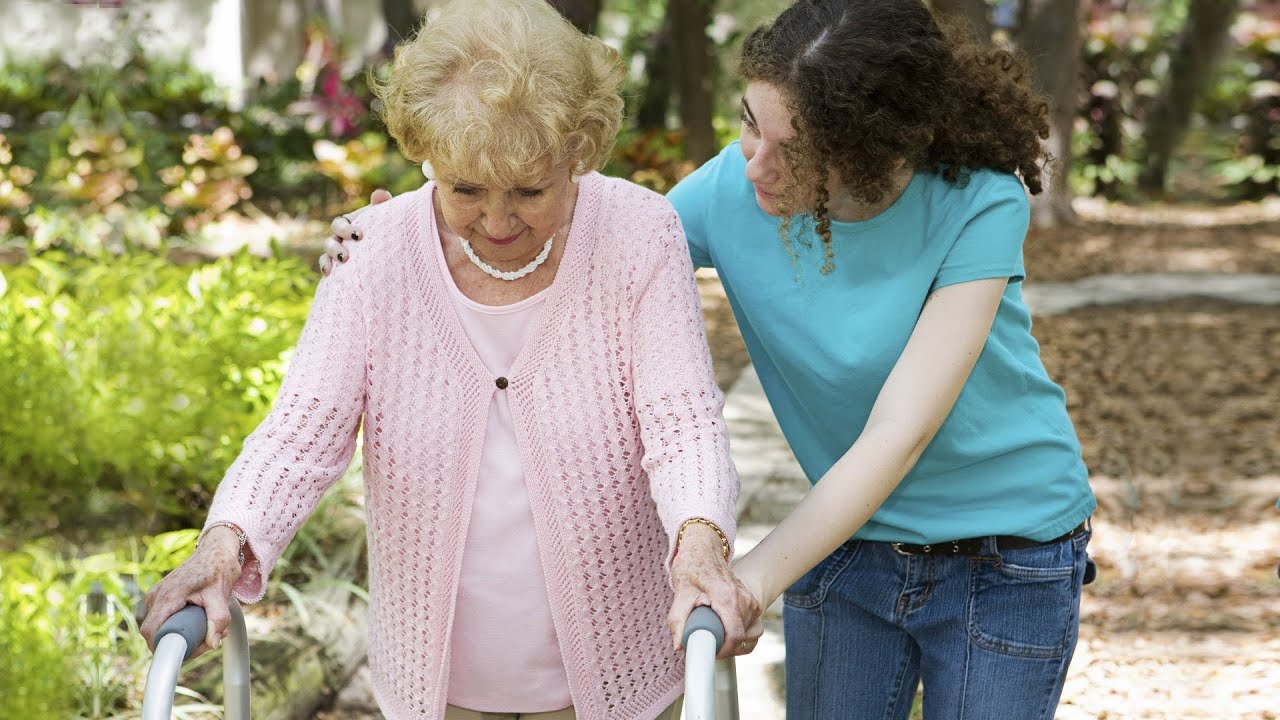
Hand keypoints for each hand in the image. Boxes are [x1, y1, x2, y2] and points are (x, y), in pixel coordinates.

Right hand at [138, 526, 243, 657]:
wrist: (216, 550)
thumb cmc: (218, 568)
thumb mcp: (221, 594)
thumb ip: (218, 620)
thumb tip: (212, 644)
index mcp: (167, 595)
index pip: (151, 631)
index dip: (162, 648)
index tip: (185, 652)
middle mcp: (156, 595)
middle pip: (158, 631)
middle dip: (182, 641)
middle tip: (208, 640)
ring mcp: (157, 595)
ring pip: (163, 626)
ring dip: (185, 633)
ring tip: (210, 628)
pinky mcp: (162, 596)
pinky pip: (166, 618)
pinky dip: (183, 624)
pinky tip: (203, 620)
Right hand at [319, 188, 393, 275]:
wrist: (392, 251)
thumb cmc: (387, 229)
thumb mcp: (386, 217)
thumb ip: (383, 205)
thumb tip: (381, 194)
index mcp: (348, 225)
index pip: (339, 224)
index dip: (346, 229)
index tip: (360, 236)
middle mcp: (340, 239)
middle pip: (330, 240)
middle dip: (335, 247)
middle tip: (346, 256)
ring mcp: (338, 253)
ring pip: (327, 254)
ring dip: (330, 258)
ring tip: (342, 264)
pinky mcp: (339, 267)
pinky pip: (327, 266)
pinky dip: (325, 268)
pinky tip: (328, 274)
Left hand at [667, 524, 763, 658]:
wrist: (704, 550)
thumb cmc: (691, 568)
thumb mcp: (680, 592)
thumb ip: (678, 620)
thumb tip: (679, 645)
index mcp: (727, 597)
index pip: (735, 635)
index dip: (723, 651)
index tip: (710, 652)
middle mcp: (745, 600)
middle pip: (741, 638)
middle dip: (724, 646)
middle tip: (706, 640)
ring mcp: (752, 602)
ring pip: (749, 636)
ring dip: (732, 641)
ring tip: (715, 629)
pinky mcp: (754, 604)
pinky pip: (753, 630)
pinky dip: (741, 635)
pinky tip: (726, 628)